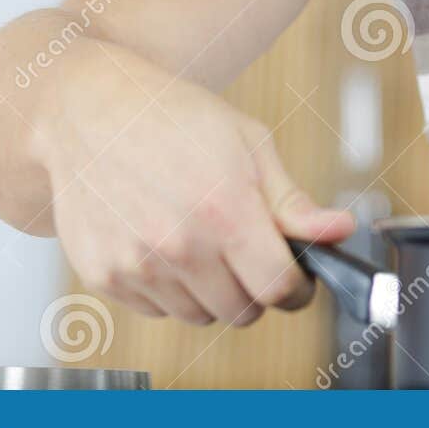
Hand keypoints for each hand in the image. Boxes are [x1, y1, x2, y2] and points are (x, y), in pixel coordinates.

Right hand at [34, 50, 353, 325]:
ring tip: (202, 241)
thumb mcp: (248, 143)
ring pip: (199, 316)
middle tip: (247, 252)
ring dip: (212, 291)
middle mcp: (180, 244)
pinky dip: (169, 289)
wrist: (88, 111)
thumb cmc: (173, 117)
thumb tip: (340, 231)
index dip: (297, 287)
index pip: (279, 288)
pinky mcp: (104, 275)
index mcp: (226, 209)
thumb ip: (293, 201)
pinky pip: (156, 309)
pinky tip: (163, 243)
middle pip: (242, 311)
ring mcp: (137, 265)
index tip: (296, 277)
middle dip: (255, 287)